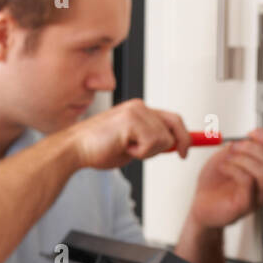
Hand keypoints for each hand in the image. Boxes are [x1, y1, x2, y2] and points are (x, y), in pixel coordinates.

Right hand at [69, 99, 188, 170]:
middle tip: (174, 155)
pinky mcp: (132, 120)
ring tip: (126, 149)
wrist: (75, 149)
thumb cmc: (99, 148)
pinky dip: (140, 153)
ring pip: (164, 139)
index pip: (172, 118)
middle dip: (177, 143)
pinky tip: (122, 147)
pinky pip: (152, 143)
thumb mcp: (132, 145)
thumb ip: (150, 142)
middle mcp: (140, 106)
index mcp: (139, 110)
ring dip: (148, 152)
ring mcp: (136, 111)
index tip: (187, 150)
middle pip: (175, 125)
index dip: (185, 135)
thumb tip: (172, 146)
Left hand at [188, 127, 262, 229]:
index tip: (251, 133)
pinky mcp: (248, 205)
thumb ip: (241, 145)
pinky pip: (249, 181)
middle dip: (251, 147)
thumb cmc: (215, 183)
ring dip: (243, 159)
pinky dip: (234, 169)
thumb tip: (250, 136)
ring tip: (227, 160)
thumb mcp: (227, 155)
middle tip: (233, 147)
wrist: (201, 204)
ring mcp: (260, 196)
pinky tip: (224, 168)